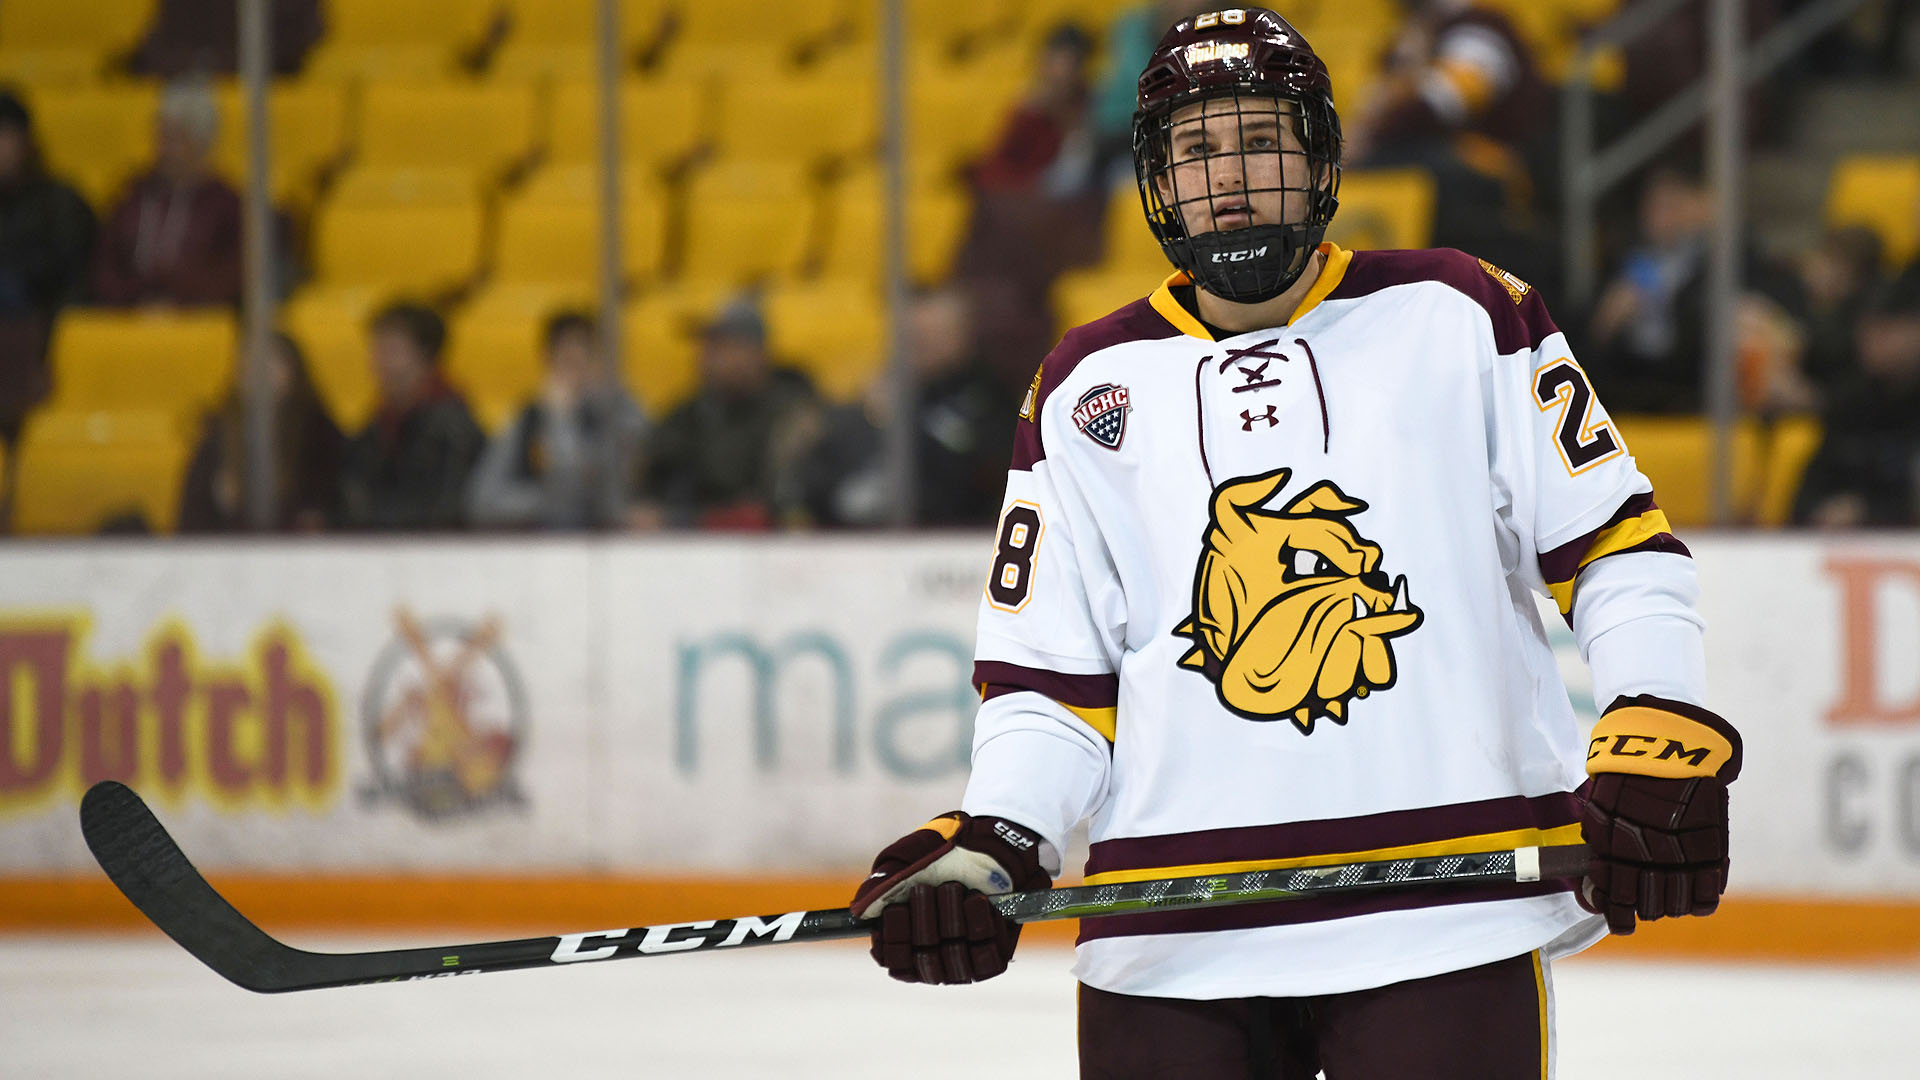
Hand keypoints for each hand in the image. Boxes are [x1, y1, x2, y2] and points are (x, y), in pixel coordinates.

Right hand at [850, 812, 1050, 984]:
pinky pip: (986, 959)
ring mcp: (964, 957)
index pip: (894, 961)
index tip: (897, 910)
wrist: (986, 841)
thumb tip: (860, 912)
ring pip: (954, 960)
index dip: (895, 938)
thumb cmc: (940, 852)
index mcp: (906, 938)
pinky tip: (977, 901)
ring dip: (952, 920)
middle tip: (927, 889)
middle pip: (924, 960)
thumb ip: (879, 886)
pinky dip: (979, 926)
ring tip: (955, 888)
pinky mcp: (994, 953)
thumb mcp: (903, 861)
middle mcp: (933, 954)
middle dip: (925, 920)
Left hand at [1578, 695, 1741, 934]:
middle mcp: (1650, 855)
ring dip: (1672, 904)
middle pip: (1650, 908)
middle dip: (1645, 907)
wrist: (1667, 741)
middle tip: (1646, 897)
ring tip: (1670, 891)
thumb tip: (1595, 889)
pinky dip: (1701, 899)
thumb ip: (1599, 846)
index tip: (1620, 920)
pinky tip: (1695, 895)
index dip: (1617, 916)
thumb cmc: (1625, 773)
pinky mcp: (1712, 848)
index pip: (1616, 902)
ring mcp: (1683, 854)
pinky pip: (1709, 892)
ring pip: (1678, 906)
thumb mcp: (1599, 806)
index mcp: (1615, 847)